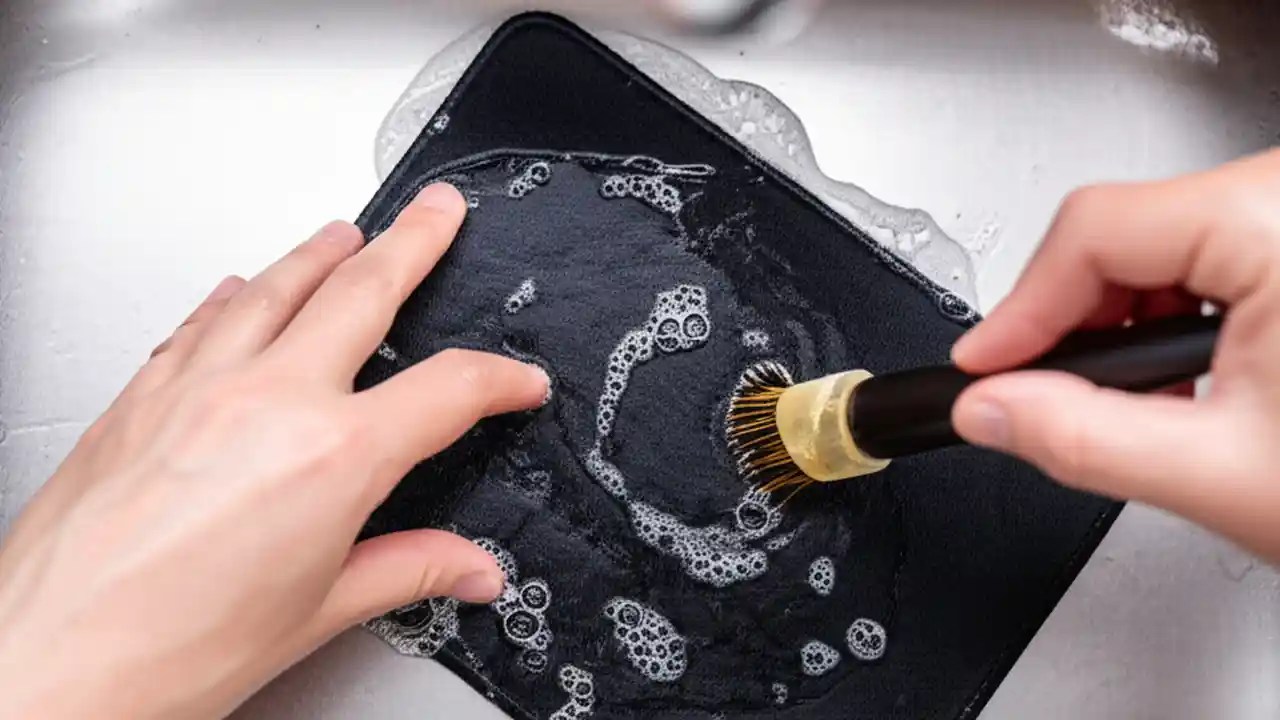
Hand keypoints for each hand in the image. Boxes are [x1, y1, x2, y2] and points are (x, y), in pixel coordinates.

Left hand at [0, 184, 548, 718]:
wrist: (49, 663)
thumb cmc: (169, 651)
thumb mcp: (319, 611)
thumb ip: (408, 569)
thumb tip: (466, 568)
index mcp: (333, 456)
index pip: (447, 391)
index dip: (499, 379)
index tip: (517, 382)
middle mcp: (267, 401)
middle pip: (361, 291)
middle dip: (413, 242)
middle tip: (438, 213)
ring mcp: (197, 385)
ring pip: (273, 287)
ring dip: (320, 252)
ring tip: (346, 234)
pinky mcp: (141, 393)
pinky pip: (200, 323)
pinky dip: (234, 298)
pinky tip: (240, 290)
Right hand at [951, 150, 1279, 561]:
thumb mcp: (1219, 473)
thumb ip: (1079, 438)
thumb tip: (990, 410)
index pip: (1093, 232)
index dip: (1021, 309)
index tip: (985, 367)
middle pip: (1123, 231)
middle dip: (1073, 322)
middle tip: (1047, 394)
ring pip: (1163, 241)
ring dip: (1126, 324)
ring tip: (1142, 401)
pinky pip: (1212, 252)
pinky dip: (1177, 316)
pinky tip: (1188, 375)